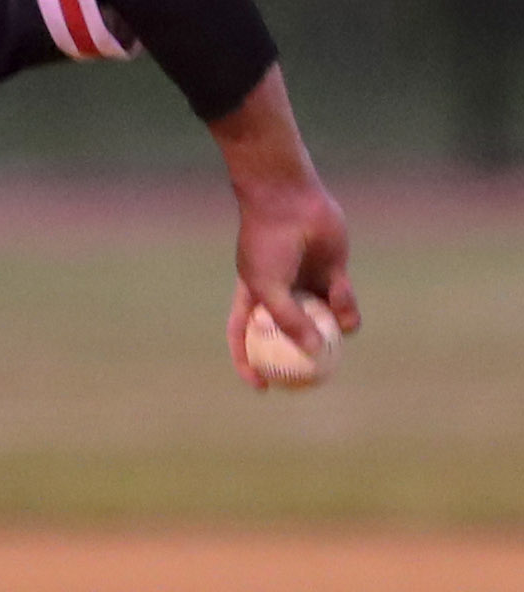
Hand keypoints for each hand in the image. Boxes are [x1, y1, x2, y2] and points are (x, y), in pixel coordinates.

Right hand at [225, 181, 360, 389]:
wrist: (291, 203)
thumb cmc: (268, 243)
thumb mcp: (267, 287)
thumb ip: (288, 321)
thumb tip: (311, 353)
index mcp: (254, 296)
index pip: (244, 336)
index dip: (248, 363)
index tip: (261, 387)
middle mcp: (281, 294)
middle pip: (290, 334)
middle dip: (303, 356)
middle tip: (316, 375)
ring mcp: (308, 285)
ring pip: (323, 322)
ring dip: (333, 329)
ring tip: (337, 326)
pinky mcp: (334, 274)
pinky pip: (343, 302)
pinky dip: (346, 304)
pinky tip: (341, 291)